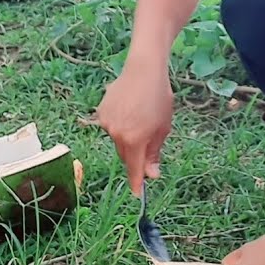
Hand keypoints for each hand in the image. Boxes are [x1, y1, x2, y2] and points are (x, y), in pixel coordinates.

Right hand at [95, 53, 172, 195]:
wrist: (144, 70)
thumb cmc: (159, 98)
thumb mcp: (163, 128)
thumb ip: (154, 153)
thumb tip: (151, 175)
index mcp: (135, 140)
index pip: (134, 169)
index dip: (136, 183)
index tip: (138, 195)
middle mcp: (117, 134)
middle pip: (126, 155)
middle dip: (135, 156)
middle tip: (147, 144)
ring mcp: (107, 122)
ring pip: (118, 141)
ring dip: (128, 138)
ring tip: (140, 118)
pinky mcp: (101, 112)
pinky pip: (111, 126)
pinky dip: (120, 125)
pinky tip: (130, 110)